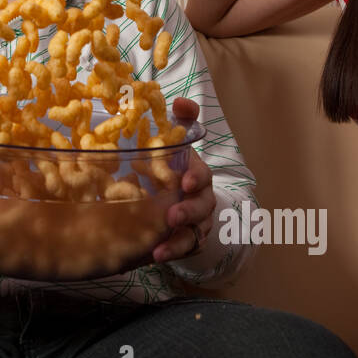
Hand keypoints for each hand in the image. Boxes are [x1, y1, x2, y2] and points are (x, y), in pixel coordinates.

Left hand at [152, 98, 215, 262]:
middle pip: (202, 207)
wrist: (178, 199)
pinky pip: (184, 250)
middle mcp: (201, 199)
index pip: (202, 174)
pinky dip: (172, 253)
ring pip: (194, 234)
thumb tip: (180, 101)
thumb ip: (180, 121)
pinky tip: (156, 257)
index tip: (185, 182)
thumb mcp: (174, 144)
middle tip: (172, 215)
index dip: (196, 178)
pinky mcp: (187, 241)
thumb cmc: (173, 167)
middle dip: (189, 211)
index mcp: (196, 174)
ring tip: (161, 250)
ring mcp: (196, 223)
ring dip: (179, 240)